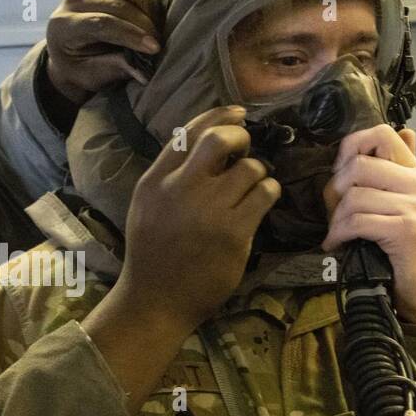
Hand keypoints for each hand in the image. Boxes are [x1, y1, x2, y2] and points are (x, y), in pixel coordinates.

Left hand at [44, 0, 162, 104]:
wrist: (68, 52)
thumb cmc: (78, 68)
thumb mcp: (90, 76)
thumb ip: (114, 69)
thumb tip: (143, 72)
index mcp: (64, 25)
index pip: (101, 23)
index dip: (130, 34)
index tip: (154, 48)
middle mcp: (75, 0)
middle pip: (118, 6)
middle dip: (144, 26)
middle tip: (160, 46)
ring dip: (150, 10)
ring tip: (158, 32)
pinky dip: (149, 2)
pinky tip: (154, 20)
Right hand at [82, 106, 277, 414]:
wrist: (156, 301)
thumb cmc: (153, 254)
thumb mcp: (147, 206)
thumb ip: (169, 174)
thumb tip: (209, 138)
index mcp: (154, 181)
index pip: (188, 132)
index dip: (219, 115)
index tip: (238, 113)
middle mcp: (179, 190)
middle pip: (220, 139)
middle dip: (241, 137)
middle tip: (247, 149)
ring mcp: (208, 211)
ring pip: (251, 168)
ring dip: (258, 173)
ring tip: (251, 188)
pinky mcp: (234, 232)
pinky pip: (264, 194)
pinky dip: (268, 193)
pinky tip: (260, 203)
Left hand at [320, 125, 415, 325]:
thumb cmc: (415, 254)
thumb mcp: (412, 206)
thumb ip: (402, 172)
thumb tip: (406, 131)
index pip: (382, 134)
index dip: (350, 148)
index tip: (340, 177)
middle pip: (360, 163)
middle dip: (335, 189)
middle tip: (333, 214)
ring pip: (354, 195)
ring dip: (335, 219)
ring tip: (337, 235)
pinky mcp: (408, 230)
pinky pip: (357, 221)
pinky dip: (339, 235)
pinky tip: (337, 246)